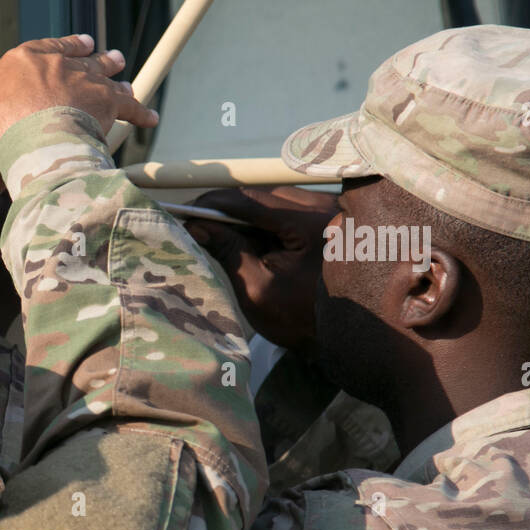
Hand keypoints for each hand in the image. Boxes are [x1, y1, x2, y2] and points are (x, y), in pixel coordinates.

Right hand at [0, 34, 156, 152]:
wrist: (31, 134)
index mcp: (27, 57)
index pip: (49, 46)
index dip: (65, 45)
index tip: (78, 44)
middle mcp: (62, 64)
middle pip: (84, 57)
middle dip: (97, 57)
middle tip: (110, 57)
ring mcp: (87, 81)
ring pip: (108, 77)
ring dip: (118, 79)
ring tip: (126, 82)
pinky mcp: (107, 104)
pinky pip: (131, 107)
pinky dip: (142, 112)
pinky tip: (151, 118)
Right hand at [183, 187, 339, 352]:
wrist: (344, 335)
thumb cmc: (300, 318)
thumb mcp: (256, 288)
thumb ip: (229, 252)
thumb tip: (196, 226)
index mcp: (311, 224)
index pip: (252, 200)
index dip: (214, 203)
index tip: (185, 211)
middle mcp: (326, 207)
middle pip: (264, 193)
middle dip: (227, 206)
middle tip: (196, 219)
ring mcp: (331, 210)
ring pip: (276, 198)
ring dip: (245, 211)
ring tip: (217, 227)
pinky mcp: (330, 218)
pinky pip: (290, 207)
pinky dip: (265, 217)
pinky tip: (246, 233)